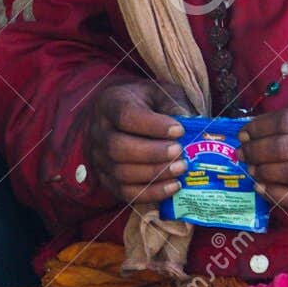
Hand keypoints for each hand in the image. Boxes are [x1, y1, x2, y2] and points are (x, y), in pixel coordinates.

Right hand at [84, 79, 191, 205]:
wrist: (122, 116)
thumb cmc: (146, 103)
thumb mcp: (159, 93)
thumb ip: (172, 104)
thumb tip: (188, 122)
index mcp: (110, 103)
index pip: (125, 116)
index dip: (153, 126)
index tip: (179, 129)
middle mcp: (99, 132)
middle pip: (118, 148)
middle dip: (153, 153)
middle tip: (179, 151)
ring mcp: (99, 158)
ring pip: (121, 173)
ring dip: (155, 174)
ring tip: (181, 168)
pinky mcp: (107, 179)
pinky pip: (125, 192)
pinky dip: (152, 193)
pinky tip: (174, 186)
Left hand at [239, 100, 287, 214]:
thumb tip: (256, 127)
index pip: (286, 122)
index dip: (259, 128)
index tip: (244, 132)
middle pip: (284, 148)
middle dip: (256, 150)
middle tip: (243, 152)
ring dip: (262, 171)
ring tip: (251, 168)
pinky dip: (274, 193)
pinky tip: (262, 187)